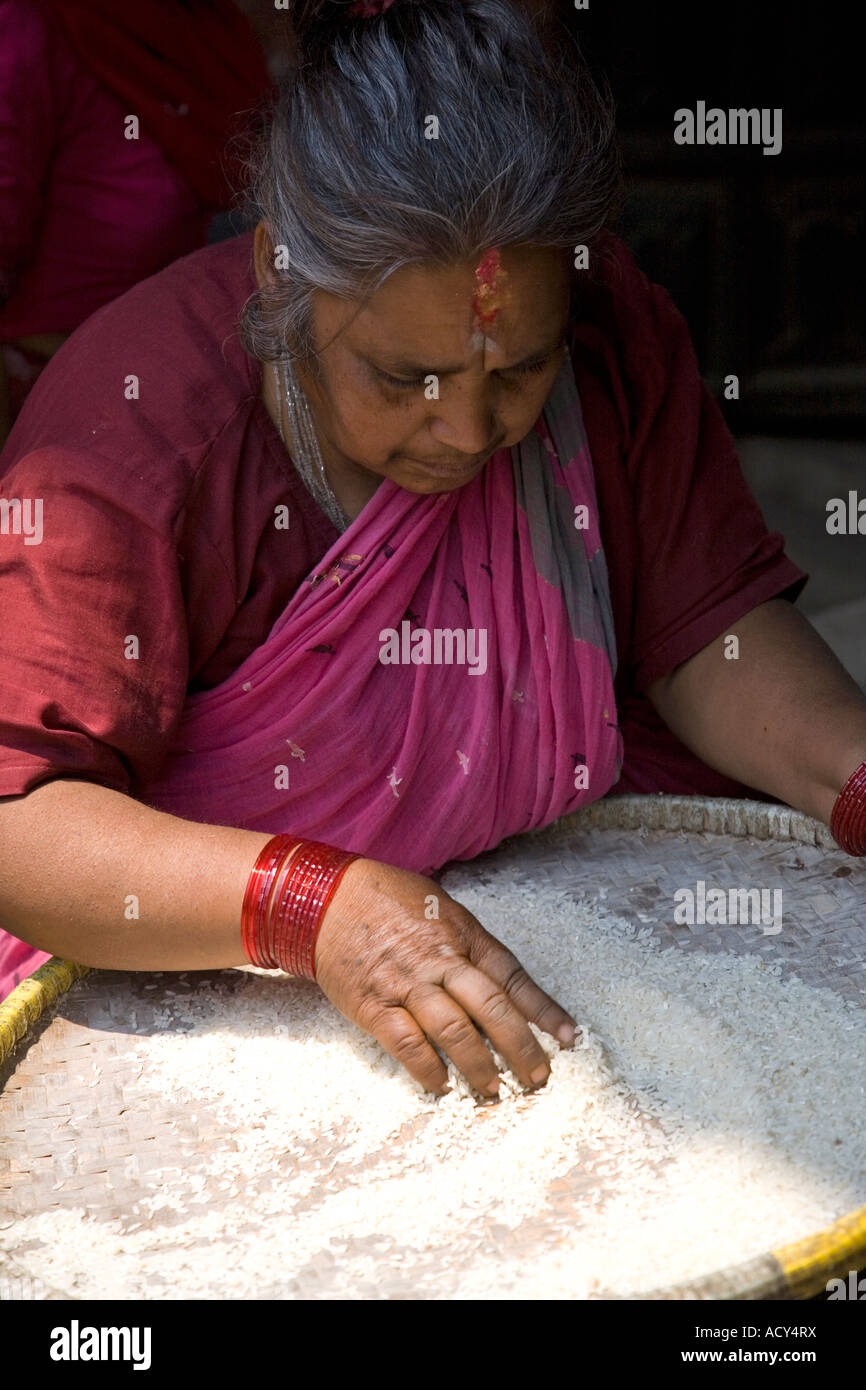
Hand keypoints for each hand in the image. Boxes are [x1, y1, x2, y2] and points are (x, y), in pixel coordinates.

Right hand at [314, 857, 576, 1096]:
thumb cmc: (390, 900)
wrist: (328, 899)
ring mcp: (406, 985)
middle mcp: (439, 961)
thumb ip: (471, 946)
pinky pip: (406, 1043)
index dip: (544, 1009)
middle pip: (490, 1007)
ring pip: (453, 1030)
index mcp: (461, 936)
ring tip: (494, 1090)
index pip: (511, 976)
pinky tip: (441, 1086)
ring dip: (478, 1065)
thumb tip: (503, 986)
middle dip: (520, 1046)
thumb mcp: (443, 910)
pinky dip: (426, 1068)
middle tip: (538, 1076)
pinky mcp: (373, 1005)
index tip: (569, 1037)